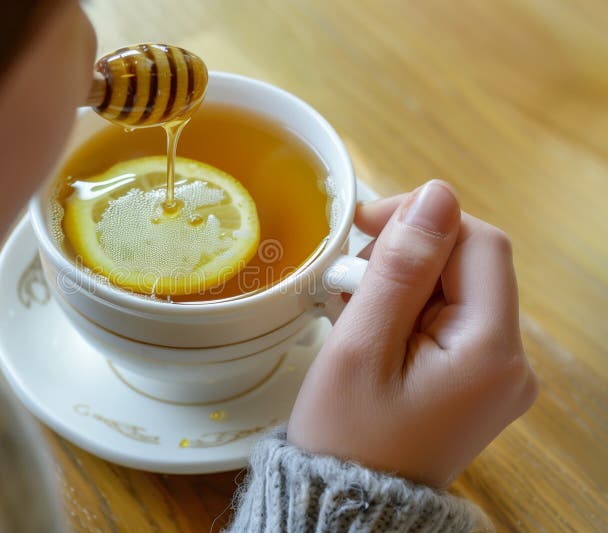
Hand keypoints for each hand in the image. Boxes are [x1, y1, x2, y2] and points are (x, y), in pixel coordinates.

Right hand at [288, 180, 537, 486]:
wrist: (349, 507)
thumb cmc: (346, 436)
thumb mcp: (361, 347)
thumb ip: (401, 269)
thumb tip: (437, 194)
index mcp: (491, 351)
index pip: (477, 243)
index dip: (423, 221)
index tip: (364, 228)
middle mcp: (510, 360)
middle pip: (468, 264)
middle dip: (406, 257)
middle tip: (347, 280)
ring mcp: (496, 372)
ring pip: (454, 288)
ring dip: (400, 282)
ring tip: (350, 308)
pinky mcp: (475, 378)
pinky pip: (448, 318)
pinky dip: (407, 309)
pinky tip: (368, 325)